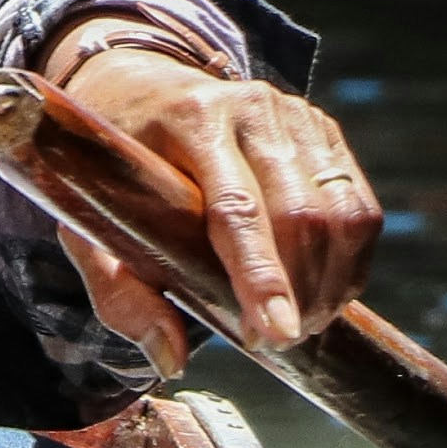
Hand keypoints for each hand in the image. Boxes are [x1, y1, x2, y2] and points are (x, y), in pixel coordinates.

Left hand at [43, 32, 381, 372]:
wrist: (137, 87)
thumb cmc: (110, 166)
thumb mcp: (87, 221)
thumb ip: (121, 292)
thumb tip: (171, 360)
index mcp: (187, 123)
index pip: (236, 208)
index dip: (262, 276)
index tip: (277, 333)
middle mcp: (250, 110)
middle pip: (301, 216)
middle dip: (300, 292)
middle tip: (281, 340)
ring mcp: (295, 116)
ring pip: (343, 214)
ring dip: (332, 283)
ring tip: (304, 321)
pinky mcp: (324, 131)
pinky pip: (360, 207)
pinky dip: (350, 261)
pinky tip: (323, 289)